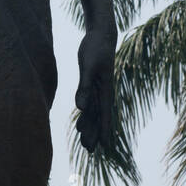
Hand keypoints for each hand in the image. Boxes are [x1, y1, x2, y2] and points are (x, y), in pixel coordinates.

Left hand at [75, 24, 116, 152]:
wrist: (101, 34)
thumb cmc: (96, 48)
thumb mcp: (88, 67)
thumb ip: (84, 87)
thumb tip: (81, 108)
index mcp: (105, 90)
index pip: (104, 116)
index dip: (103, 132)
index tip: (104, 147)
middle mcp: (102, 92)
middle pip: (98, 117)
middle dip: (94, 134)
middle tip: (89, 151)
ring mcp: (97, 88)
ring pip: (93, 112)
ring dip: (89, 127)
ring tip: (84, 142)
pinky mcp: (90, 82)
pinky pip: (88, 103)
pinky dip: (85, 114)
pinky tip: (80, 122)